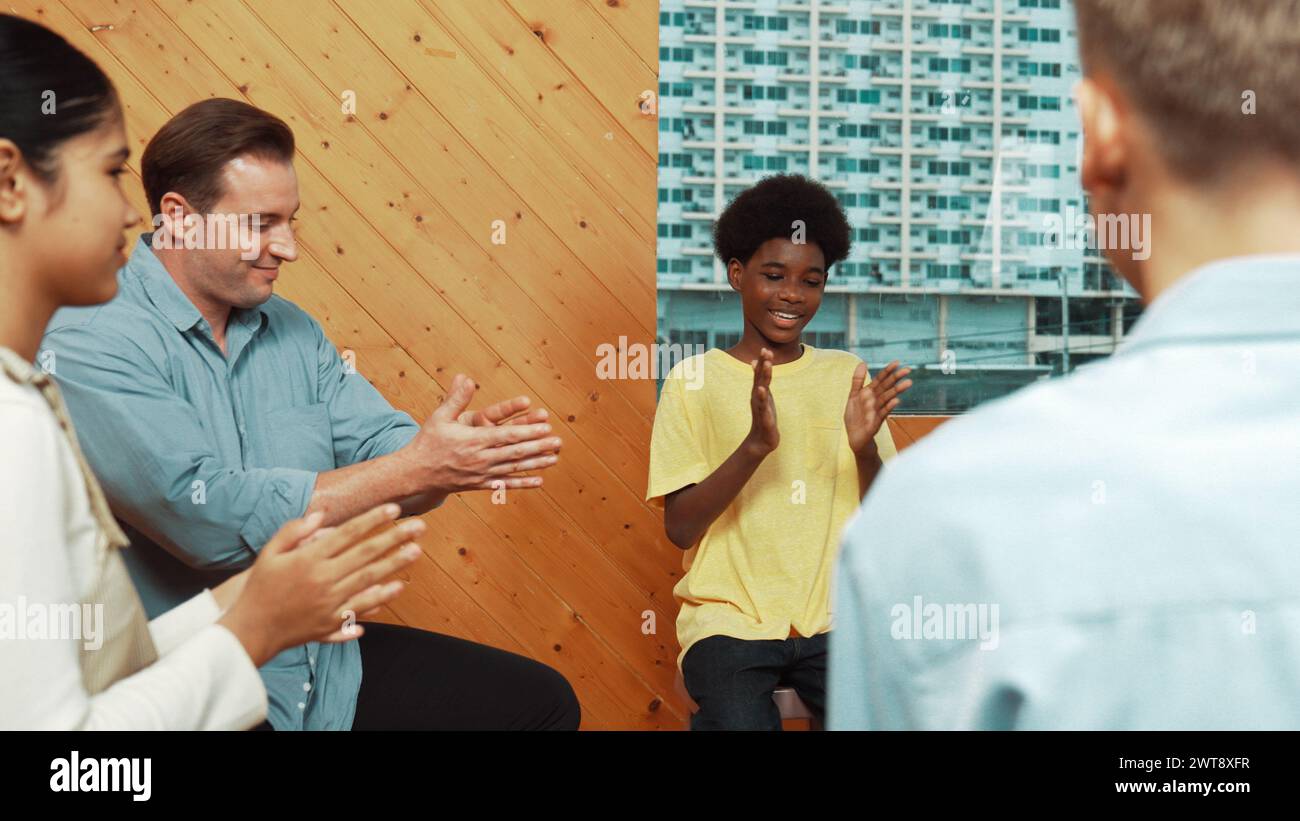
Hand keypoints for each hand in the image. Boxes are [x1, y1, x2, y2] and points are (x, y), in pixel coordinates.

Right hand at [217, 504, 422, 666]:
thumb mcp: (270, 552)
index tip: (394, 509)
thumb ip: (294, 531)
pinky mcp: (331, 623)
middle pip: (365, 555)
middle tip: (419, 527)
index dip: (372, 520)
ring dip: (395, 565)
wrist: (250, 629)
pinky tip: (397, 587)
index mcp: (308, 559)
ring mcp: (329, 603)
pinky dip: (380, 599)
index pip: (347, 534)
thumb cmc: (261, 587)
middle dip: (394, 538)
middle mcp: (322, 580)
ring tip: (416, 551)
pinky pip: (361, 609)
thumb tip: (320, 514)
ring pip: (369, 581)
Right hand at [401, 374, 561, 493]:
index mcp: (473, 440)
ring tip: (555, 458)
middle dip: (539, 446)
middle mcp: (480, 459)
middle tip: (559, 441)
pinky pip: (505, 484)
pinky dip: (523, 483)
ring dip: (536, 463)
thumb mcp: (440, 417)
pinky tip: (539, 481)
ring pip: (514, 468)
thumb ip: (456, 398)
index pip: (507, 436)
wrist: (415, 473)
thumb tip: (466, 378)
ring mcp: (481, 473)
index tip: (546, 427)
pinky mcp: (480, 484)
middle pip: (515, 452)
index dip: (528, 432)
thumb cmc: (428, 441)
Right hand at [743, 348, 778, 456]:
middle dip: (763, 365)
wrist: (760, 441)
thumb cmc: (763, 417)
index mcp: (759, 393)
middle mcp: (758, 398)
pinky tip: (762, 390)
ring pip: (762, 390)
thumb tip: (754, 362)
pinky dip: (762, 398)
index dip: (763, 362)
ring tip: (766, 365)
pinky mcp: (764, 418)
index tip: (764, 348)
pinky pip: (763, 407)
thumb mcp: (763, 396)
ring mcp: (760, 407)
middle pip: (760, 379)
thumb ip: (759, 380)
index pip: (760, 375)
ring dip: (763, 377)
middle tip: (765, 351)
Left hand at [844, 360, 911, 455]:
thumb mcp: (853, 396)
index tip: (897, 362)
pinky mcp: (875, 423)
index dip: (887, 371)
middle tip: (908, 370)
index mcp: (870, 393)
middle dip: (896, 378)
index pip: (880, 380)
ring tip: (908, 383)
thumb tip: (863, 362)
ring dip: (897, 391)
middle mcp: (875, 401)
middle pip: (886, 387)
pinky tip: (896, 401)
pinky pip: (883, 413)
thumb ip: (857, 380)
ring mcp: (877, 411)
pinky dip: (889, 407)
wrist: (855, 438)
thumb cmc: (855, 417)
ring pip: (887, 399)